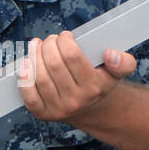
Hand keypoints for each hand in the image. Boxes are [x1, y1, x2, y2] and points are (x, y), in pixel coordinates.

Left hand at [18, 31, 136, 123]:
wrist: (89, 110)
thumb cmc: (98, 83)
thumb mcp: (117, 73)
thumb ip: (124, 62)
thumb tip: (110, 54)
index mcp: (94, 87)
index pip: (72, 56)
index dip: (64, 40)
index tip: (65, 36)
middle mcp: (76, 101)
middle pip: (53, 64)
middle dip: (49, 45)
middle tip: (50, 40)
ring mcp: (58, 109)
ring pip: (39, 76)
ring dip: (34, 55)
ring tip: (37, 46)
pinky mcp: (42, 113)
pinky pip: (28, 93)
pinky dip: (24, 75)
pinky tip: (27, 62)